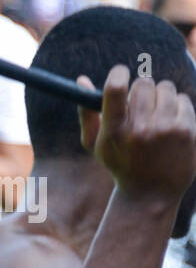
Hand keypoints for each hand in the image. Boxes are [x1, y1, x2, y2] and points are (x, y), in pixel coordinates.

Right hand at [78, 64, 195, 202]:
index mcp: (114, 132)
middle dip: (141, 89)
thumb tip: (82, 79)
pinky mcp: (186, 131)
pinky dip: (177, 106)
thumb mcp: (97, 144)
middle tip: (140, 102)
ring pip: (166, 88)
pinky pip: (183, 100)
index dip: (118, 74)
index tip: (120, 73)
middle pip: (143, 83)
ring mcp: (165, 130)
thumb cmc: (121, 164)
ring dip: (161, 96)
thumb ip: (88, 113)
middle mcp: (140, 130)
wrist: (151, 193)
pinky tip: (170, 122)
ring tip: (156, 113)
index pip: (115, 89)